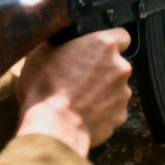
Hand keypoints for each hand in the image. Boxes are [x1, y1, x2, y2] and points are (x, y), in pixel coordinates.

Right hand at [16, 28, 132, 155]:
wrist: (53, 129)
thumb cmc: (43, 89)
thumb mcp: (41, 53)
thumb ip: (60, 41)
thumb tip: (61, 38)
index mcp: (104, 45)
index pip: (121, 35)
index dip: (109, 41)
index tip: (96, 49)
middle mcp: (120, 67)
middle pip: (117, 63)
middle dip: (102, 69)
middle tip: (79, 77)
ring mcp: (123, 93)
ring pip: (115, 87)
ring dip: (102, 90)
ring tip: (78, 99)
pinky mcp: (121, 115)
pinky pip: (113, 109)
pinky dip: (102, 110)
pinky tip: (83, 114)